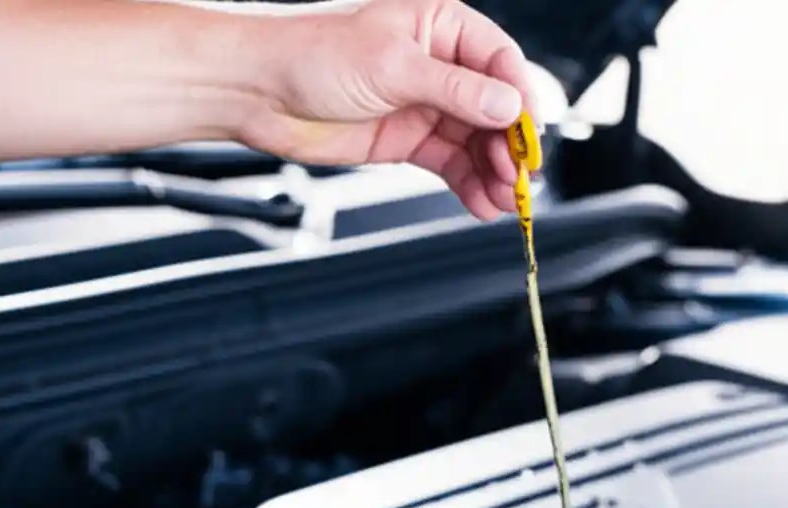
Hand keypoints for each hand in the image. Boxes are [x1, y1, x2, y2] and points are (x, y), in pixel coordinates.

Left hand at [244, 0, 535, 218]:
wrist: (258, 92)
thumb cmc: (311, 56)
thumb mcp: (393, 67)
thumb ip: (455, 89)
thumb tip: (506, 106)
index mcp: (439, 25)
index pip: (499, 61)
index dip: (520, 99)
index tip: (529, 134)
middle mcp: (439, 64)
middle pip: (495, 108)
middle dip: (509, 145)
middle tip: (519, 177)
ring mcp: (426, 104)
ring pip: (477, 142)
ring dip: (494, 173)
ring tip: (505, 200)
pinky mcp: (410, 139)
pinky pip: (453, 164)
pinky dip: (470, 185)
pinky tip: (482, 202)